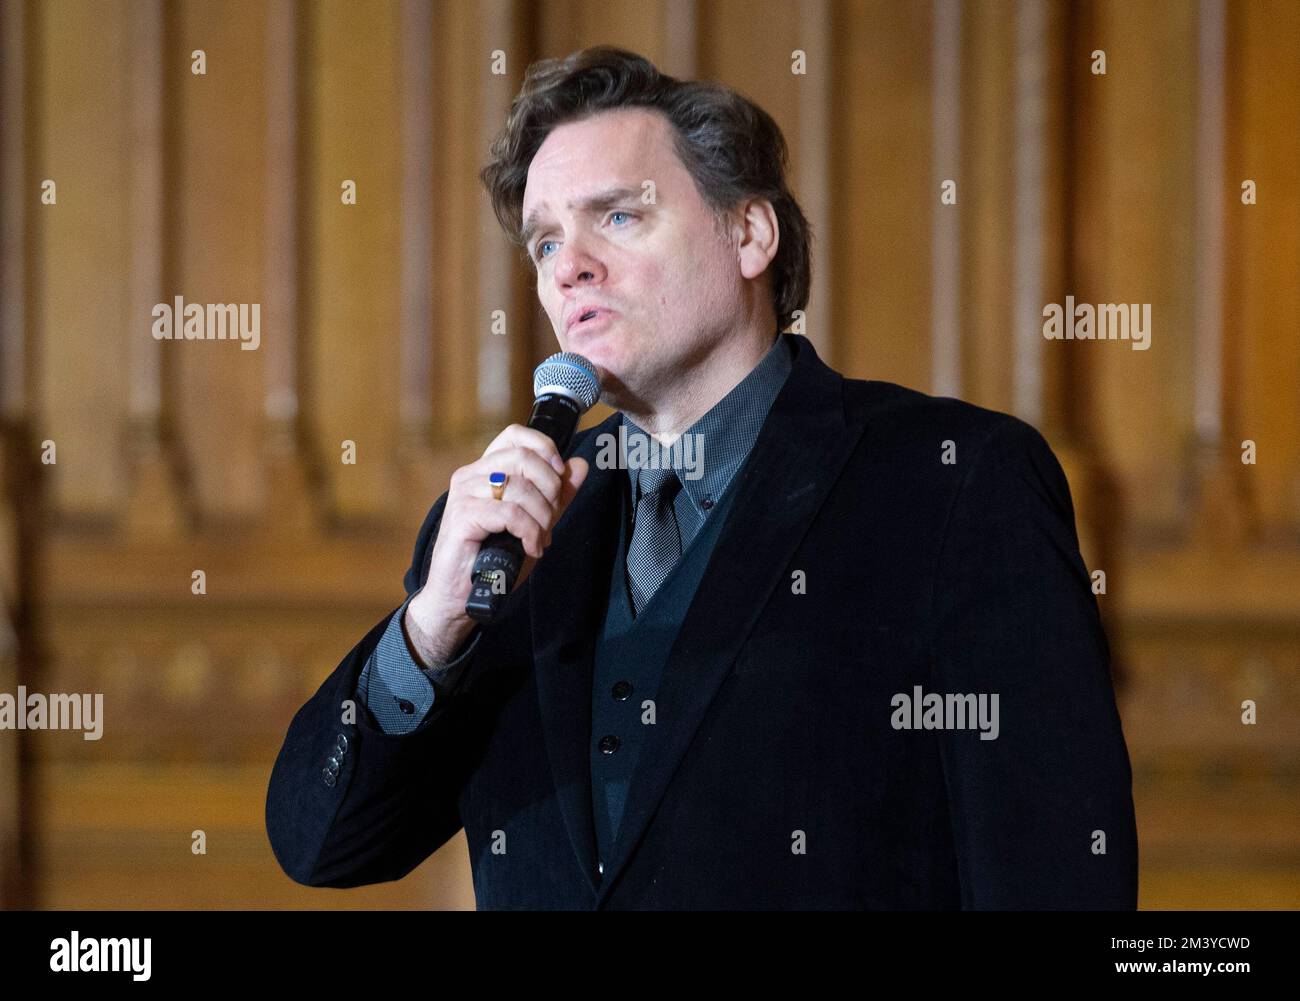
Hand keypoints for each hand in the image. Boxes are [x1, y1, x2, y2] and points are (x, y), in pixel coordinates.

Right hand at [404, 424, 588, 664]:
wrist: (460, 599)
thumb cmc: (493, 562)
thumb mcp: (535, 523)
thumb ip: (556, 495)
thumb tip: (580, 465)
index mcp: (485, 471)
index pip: (515, 434)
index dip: (545, 448)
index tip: (559, 476)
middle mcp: (471, 476)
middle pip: (524, 457)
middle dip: (550, 489)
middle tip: (550, 518)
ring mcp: (464, 495)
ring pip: (521, 487)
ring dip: (542, 517)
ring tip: (539, 538)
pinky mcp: (462, 517)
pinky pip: (511, 513)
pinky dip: (530, 532)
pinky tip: (531, 548)